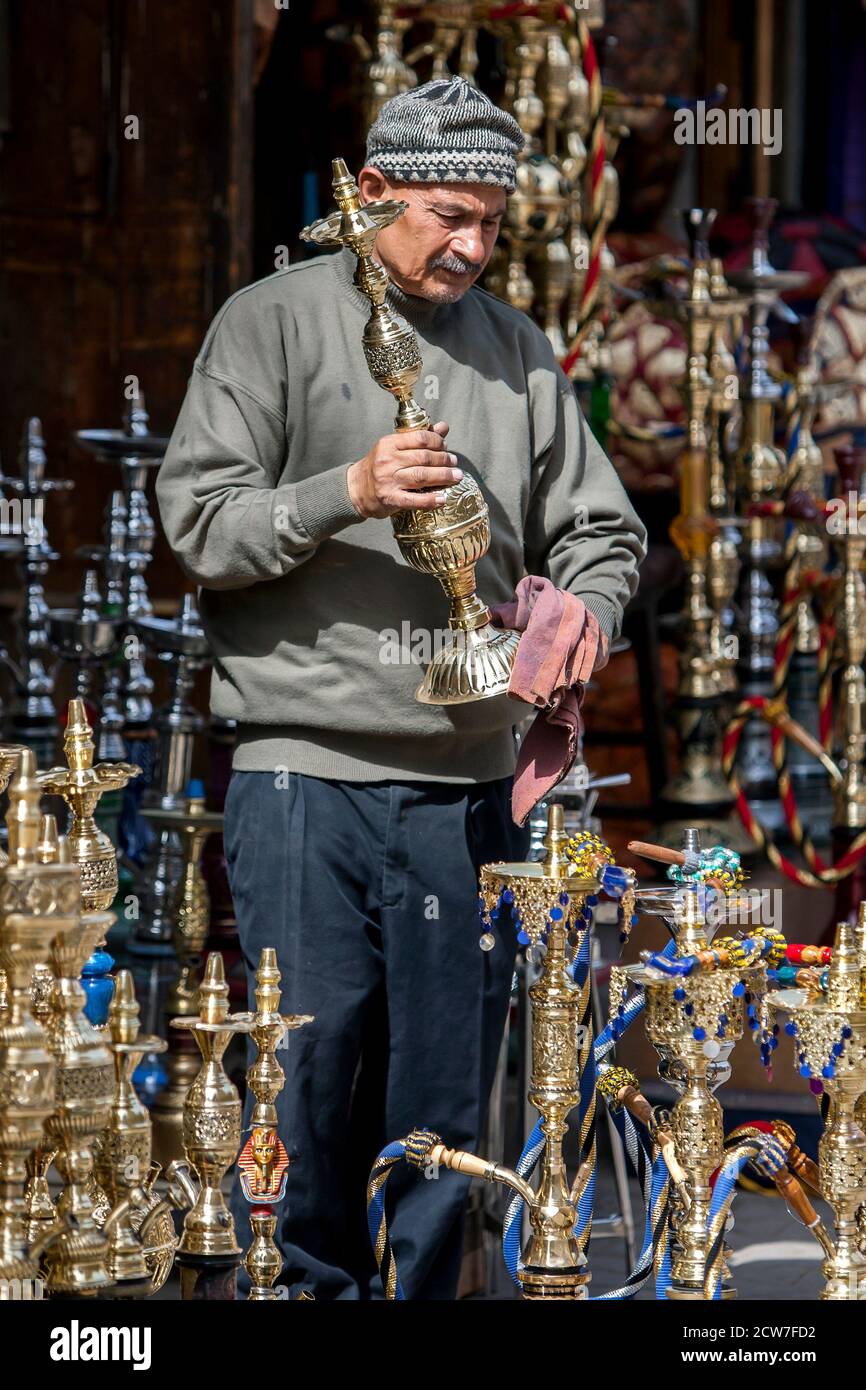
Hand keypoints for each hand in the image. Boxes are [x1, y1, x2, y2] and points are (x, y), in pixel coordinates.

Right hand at [346, 420, 462, 518]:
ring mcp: (388, 480)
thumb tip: (443, 427)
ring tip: (456, 477)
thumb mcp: (395, 448)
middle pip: (424, 458)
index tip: (446, 447)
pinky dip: (431, 500)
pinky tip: (443, 498)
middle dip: (444, 460)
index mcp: (388, 444)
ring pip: (422, 476)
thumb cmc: (379, 467)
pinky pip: (414, 500)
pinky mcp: (390, 499)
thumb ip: (419, 438)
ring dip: (443, 477)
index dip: (438, 442)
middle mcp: (387, 461)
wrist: (356, 490)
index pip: (420, 438)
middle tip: (454, 463)